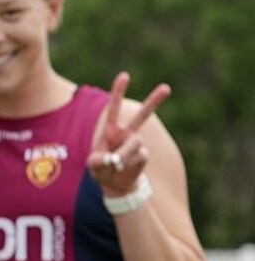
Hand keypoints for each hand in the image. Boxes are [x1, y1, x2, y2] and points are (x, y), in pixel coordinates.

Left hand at [89, 72, 169, 196]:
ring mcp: (137, 144)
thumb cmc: (102, 169)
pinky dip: (128, 164)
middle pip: (143, 115)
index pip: (114, 108)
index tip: (125, 75)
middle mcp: (127, 133)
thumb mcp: (93, 165)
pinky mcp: (143, 155)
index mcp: (111, 129)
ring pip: (135, 142)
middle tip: (167, 87)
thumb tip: (113, 159)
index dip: (119, 91)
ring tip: (116, 163)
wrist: (115, 184)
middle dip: (155, 101)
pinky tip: (123, 169)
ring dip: (125, 153)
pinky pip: (138, 157)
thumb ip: (98, 161)